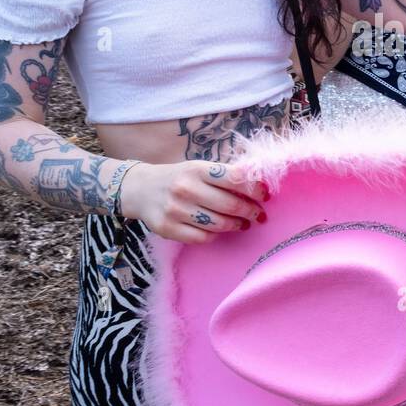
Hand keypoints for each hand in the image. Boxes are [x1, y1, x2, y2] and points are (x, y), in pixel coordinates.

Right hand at [118, 160, 266, 243]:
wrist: (140, 189)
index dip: (255, 189)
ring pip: (218, 224)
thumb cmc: (179, 178)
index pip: (235, 179)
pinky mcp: (167, 228)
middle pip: (230, 205)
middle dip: (251, 211)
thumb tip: (259, 187)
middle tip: (259, 215)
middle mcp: (185, 188)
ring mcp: (175, 210)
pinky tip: (219, 230)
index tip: (265, 195)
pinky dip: (216, 235)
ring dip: (236, 225)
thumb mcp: (198, 168)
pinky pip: (202, 238)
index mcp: (197, 169)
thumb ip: (224, 176)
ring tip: (243, 223)